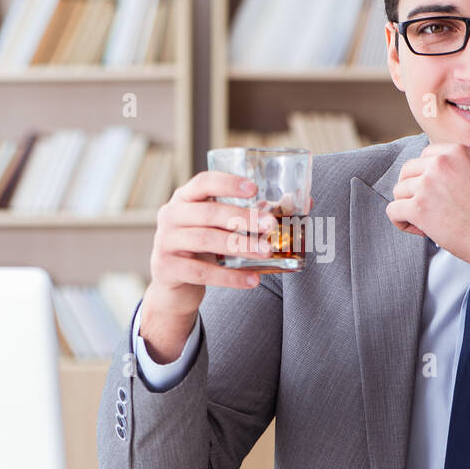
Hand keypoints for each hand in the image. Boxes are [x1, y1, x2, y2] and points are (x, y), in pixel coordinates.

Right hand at [143, 171, 277, 322]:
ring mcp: (165, 242)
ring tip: (267, 252)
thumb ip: (250, 215)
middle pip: (209, 213)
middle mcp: (171, 215)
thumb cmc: (204, 249)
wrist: (174, 286)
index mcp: (184, 198)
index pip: (204, 182)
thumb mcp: (219, 228)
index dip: (228, 183)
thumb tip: (304, 203)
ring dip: (241, 246)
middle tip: (272, 226)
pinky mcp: (167, 268)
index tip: (254, 189)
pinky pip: (203, 272)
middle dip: (243, 218)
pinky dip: (230, 277)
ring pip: (207, 241)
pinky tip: (252, 280)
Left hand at [385, 129, 469, 267]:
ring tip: (431, 222)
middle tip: (436, 211)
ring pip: (398, 192)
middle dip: (416, 192)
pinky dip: (401, 223)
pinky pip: (393, 212)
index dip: (431, 177)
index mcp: (456, 151)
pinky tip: (422, 231)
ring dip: (409, 208)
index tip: (445, 195)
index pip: (425, 157)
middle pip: (408, 173)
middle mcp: (438, 163)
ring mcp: (426, 185)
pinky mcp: (418, 209)